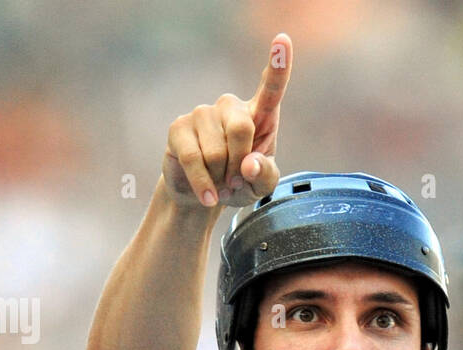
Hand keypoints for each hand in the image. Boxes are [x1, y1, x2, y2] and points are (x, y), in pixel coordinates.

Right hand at [162, 32, 292, 210]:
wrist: (205, 196)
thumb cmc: (239, 184)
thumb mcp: (261, 187)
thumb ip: (265, 176)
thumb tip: (249, 163)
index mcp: (260, 116)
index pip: (272, 89)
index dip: (278, 66)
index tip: (283, 40)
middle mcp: (231, 107)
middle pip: (241, 128)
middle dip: (240, 164)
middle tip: (236, 180)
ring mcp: (203, 114)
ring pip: (216, 152)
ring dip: (221, 178)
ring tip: (220, 182)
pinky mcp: (179, 127)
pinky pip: (194, 159)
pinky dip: (204, 184)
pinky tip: (208, 195)